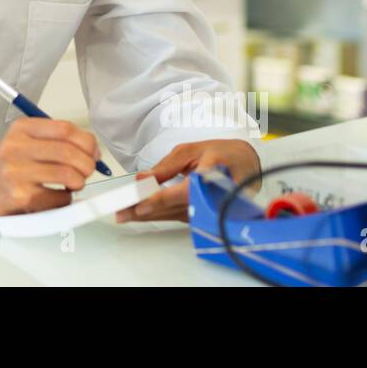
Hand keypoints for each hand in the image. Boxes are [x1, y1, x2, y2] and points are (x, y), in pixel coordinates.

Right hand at [0, 118, 101, 223]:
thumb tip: (93, 151)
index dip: (87, 141)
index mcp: (21, 129)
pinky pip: (58, 197)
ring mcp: (16, 172)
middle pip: (68, 152)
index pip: (65, 129)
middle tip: (87, 171)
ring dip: (78, 182)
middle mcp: (16, 147)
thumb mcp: (25, 142)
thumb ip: (56, 141)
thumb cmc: (10, 167)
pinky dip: (66, 199)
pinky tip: (57, 196)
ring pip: (67, 174)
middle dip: (87, 164)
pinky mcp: (20, 196)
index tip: (92, 152)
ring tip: (74, 184)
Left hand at [115, 139, 260, 223]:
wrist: (247, 166)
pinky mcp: (203, 216)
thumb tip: (142, 178)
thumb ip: (166, 166)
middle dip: (144, 211)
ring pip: (173, 216)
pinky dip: (158, 215)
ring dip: (148, 216)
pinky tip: (140, 215)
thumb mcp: (191, 150)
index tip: (139, 206)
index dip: (159, 200)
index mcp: (210, 177)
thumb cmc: (220, 154)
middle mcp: (210, 199)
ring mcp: (208, 211)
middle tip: (119, 212)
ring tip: (123, 214)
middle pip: (174, 209)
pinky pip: (178, 217)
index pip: (181, 193)